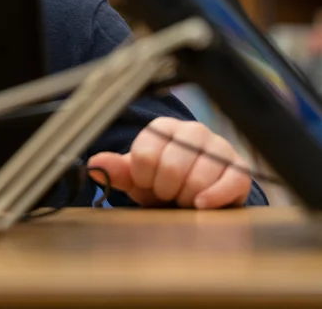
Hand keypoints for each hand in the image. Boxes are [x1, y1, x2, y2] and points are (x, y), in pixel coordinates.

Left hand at [88, 117, 251, 208]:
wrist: (197, 197)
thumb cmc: (163, 184)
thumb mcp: (137, 179)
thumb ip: (117, 170)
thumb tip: (94, 164)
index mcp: (163, 128)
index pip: (144, 154)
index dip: (144, 178)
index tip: (148, 183)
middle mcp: (192, 131)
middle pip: (171, 166)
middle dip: (166, 190)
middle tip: (168, 194)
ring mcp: (218, 147)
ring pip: (198, 176)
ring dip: (187, 198)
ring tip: (186, 199)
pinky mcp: (239, 167)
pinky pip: (230, 181)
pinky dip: (214, 197)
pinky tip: (202, 205)